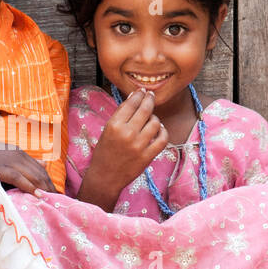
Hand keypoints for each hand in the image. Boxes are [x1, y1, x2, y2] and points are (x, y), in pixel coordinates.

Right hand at [0, 144, 56, 195]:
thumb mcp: (5, 156)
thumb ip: (24, 161)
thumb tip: (44, 163)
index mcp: (18, 152)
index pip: (40, 168)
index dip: (49, 180)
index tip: (56, 192)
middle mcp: (17, 154)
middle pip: (40, 172)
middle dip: (50, 186)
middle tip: (59, 200)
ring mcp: (9, 160)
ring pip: (33, 175)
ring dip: (44, 188)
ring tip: (53, 200)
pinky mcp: (1, 168)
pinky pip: (20, 178)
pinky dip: (30, 187)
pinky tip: (39, 195)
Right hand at [77, 89, 167, 209]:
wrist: (105, 177)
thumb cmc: (105, 152)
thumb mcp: (107, 130)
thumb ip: (121, 115)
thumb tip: (135, 97)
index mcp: (114, 125)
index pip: (131, 104)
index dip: (138, 95)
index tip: (142, 91)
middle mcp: (127, 134)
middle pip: (145, 110)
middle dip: (149, 99)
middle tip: (151, 96)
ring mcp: (138, 146)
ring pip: (155, 122)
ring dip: (155, 118)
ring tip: (151, 118)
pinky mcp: (147, 156)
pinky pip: (162, 139)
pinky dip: (163, 131)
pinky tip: (159, 129)